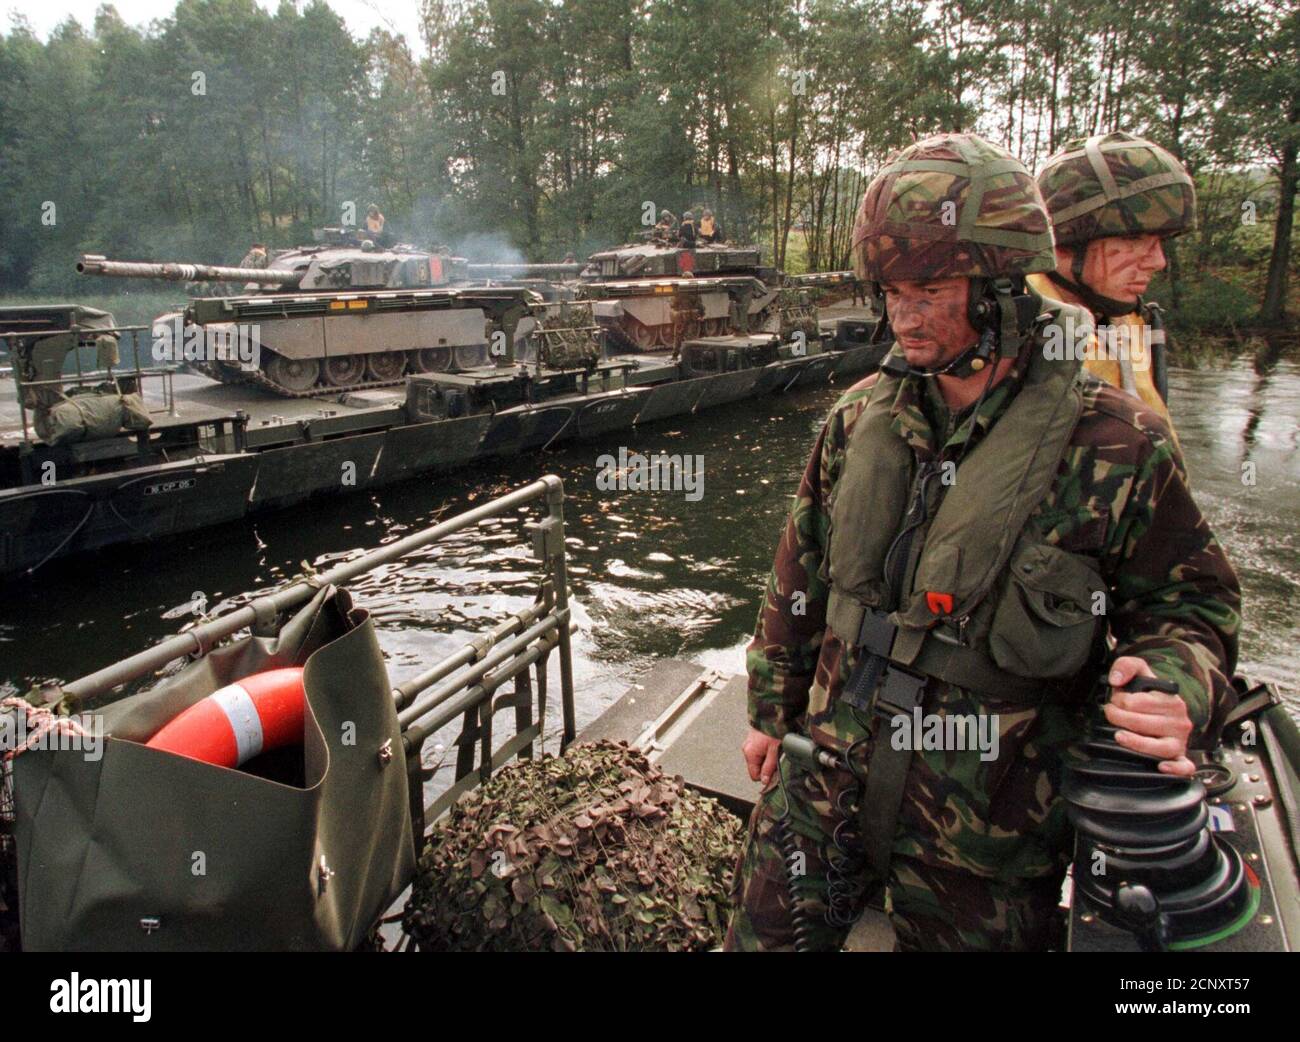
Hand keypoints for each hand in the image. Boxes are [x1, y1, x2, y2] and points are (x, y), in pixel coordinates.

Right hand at [742, 728, 781, 785]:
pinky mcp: (753, 738)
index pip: (754, 776)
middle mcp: (746, 748)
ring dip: (768, 757)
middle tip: (777, 757)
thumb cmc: (774, 729)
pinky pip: (759, 750)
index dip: (766, 776)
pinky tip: (773, 744)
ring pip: (759, 758)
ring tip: (776, 748)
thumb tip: (765, 781)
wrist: (773, 711)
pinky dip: (767, 750)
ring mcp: (749, 743)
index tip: (775, 772)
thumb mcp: (774, 751)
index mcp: (749, 753)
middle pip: (757, 767)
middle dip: (767, 766)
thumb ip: (769, 767)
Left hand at [1103, 656, 1194, 776]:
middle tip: (1113, 715)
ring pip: (1159, 747)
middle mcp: (1179, 721)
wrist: (1166, 710)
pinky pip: (1184, 766)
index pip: (1136, 702)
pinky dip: (1175, 768)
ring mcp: (1180, 740)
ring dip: (1135, 742)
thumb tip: (1116, 680)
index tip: (1116, 701)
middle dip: (1119, 718)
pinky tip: (1160, 766)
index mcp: (1171, 700)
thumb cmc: (1150, 693)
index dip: (1118, 701)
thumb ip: (1126, 666)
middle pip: (1141, 724)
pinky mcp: (1180, 756)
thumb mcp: (1141, 671)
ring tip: (1119, 735)